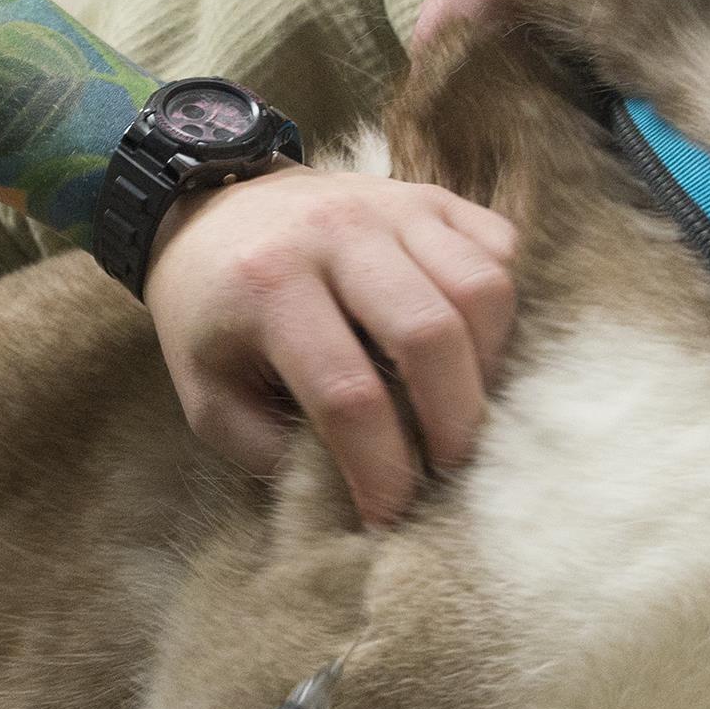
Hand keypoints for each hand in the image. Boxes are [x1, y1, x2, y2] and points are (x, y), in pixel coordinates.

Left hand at [146, 167, 517, 526]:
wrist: (214, 209)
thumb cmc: (211, 316)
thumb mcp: (209, 396)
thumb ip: (274, 451)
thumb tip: (356, 494)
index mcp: (267, 286)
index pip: (348, 394)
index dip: (381, 468)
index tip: (390, 513)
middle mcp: (335, 233)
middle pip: (430, 333)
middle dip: (453, 423)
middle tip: (447, 468)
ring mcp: (389, 205)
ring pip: (481, 287)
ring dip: (485, 366)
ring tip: (459, 406)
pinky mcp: (428, 194)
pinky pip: (500, 249)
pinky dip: (498, 309)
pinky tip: (467, 346)